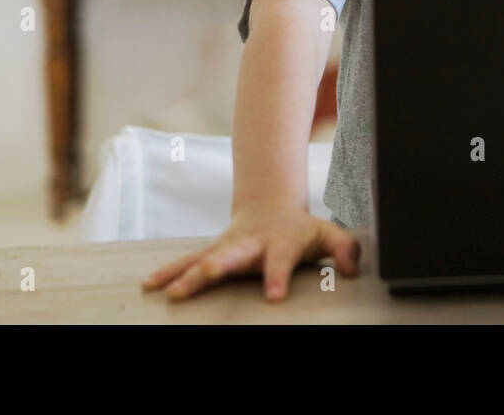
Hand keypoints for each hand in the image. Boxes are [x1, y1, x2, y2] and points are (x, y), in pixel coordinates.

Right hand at [141, 205, 361, 300]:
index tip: (273, 296)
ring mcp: (228, 245)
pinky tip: (150, 285)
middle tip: (207, 274)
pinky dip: (169, 272)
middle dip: (220, 264)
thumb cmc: (301, 229)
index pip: (280, 260)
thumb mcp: (328, 234)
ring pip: (204, 258)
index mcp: (280, 241)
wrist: (270, 206)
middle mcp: (250, 243)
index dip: (277, 276)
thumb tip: (352, 269)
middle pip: (234, 254)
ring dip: (186, 274)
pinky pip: (187, 262)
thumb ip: (345, 249)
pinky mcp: (211, 251)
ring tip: (169, 292)